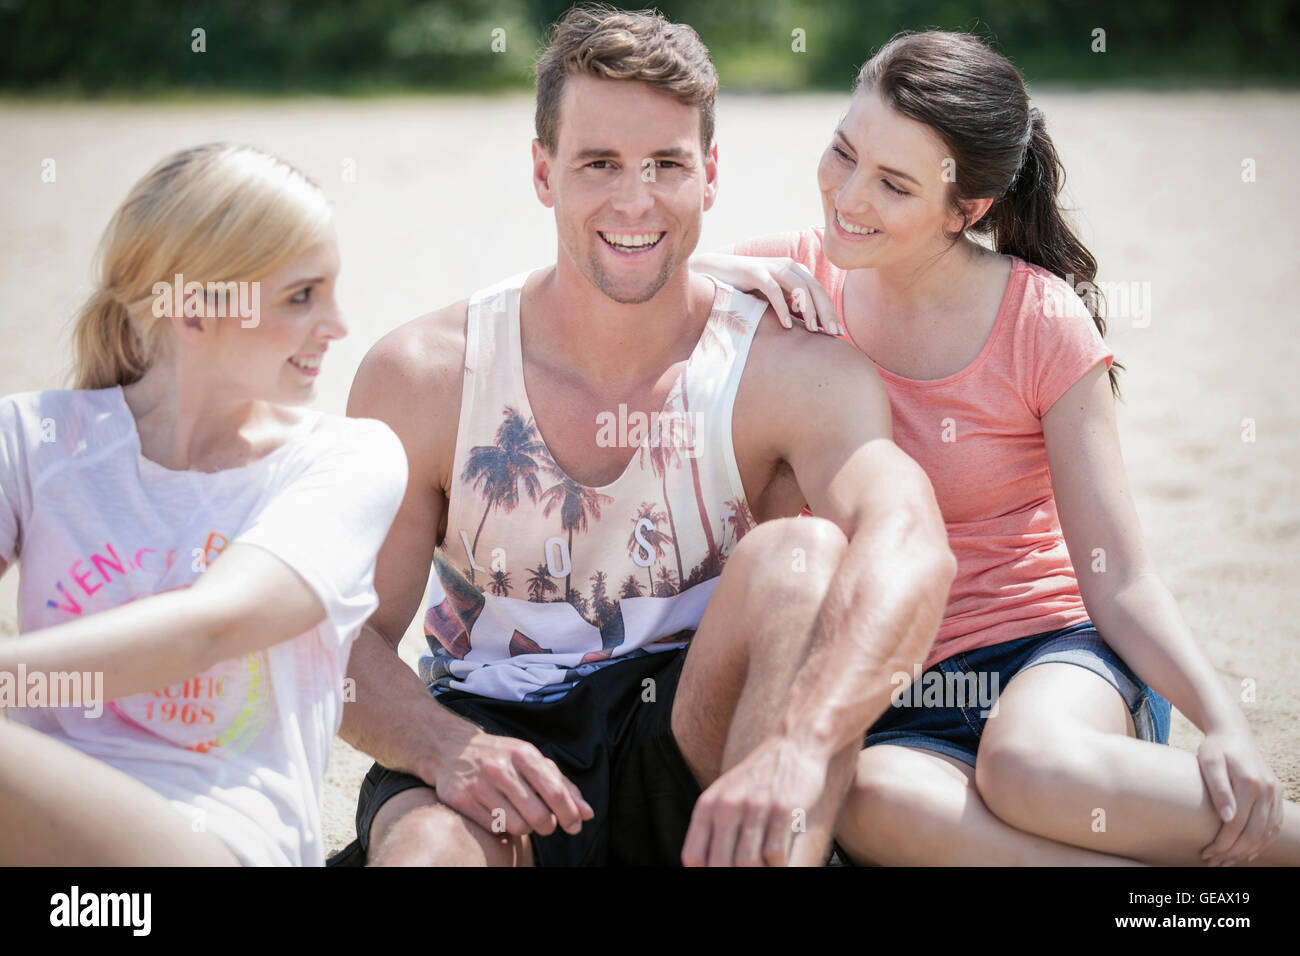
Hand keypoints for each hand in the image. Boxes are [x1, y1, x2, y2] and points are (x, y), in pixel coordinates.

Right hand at [430, 730, 593, 838]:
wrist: (451, 748)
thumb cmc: (500, 755)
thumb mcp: (531, 760)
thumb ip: (562, 785)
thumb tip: (586, 813)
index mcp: (523, 754)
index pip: (554, 791)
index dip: (569, 813)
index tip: (575, 825)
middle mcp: (501, 768)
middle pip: (538, 815)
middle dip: (548, 826)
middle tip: (546, 824)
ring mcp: (479, 784)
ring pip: (517, 826)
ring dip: (525, 828)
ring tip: (520, 816)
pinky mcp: (461, 800)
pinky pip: (494, 828)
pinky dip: (502, 828)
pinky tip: (500, 814)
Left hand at [681, 735, 830, 866]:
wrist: (794, 743)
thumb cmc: (759, 776)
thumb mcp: (725, 794)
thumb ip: (712, 826)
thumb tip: (704, 864)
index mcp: (708, 804)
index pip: (694, 856)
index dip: (705, 874)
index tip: (720, 873)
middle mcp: (728, 805)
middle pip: (720, 865)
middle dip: (734, 876)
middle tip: (749, 869)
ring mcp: (756, 807)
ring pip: (747, 864)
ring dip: (759, 871)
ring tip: (765, 864)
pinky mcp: (784, 810)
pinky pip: (775, 854)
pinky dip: (778, 864)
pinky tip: (780, 857)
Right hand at [694, 254, 839, 334]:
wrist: (718, 274)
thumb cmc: (749, 290)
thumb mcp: (776, 298)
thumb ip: (792, 308)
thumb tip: (814, 329)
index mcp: (797, 272)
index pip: (820, 293)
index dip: (830, 312)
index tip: (838, 333)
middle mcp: (788, 267)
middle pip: (815, 289)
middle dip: (826, 312)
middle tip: (833, 334)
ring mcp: (772, 267)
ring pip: (799, 288)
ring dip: (808, 309)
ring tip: (813, 330)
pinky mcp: (755, 272)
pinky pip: (773, 289)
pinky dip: (782, 307)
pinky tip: (787, 325)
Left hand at [1197, 724, 1283, 864]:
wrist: (1234, 734)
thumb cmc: (1215, 748)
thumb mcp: (1209, 762)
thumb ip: (1218, 788)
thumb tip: (1228, 818)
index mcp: (1250, 783)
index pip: (1236, 824)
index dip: (1222, 843)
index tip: (1207, 852)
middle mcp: (1267, 790)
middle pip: (1253, 833)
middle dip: (1233, 852)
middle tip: (1214, 862)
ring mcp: (1275, 794)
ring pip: (1266, 833)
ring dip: (1247, 851)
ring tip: (1227, 861)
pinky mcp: (1277, 796)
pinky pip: (1273, 826)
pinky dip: (1262, 842)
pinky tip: (1247, 851)